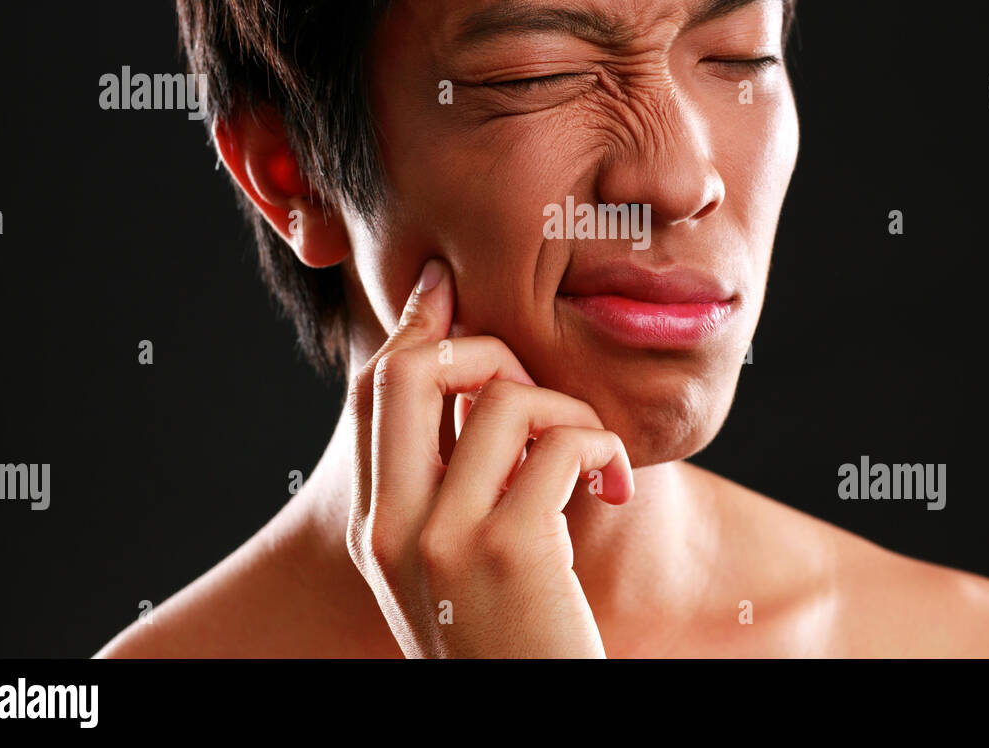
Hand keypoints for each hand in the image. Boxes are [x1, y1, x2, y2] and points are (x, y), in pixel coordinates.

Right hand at [345, 258, 633, 656]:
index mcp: (375, 526)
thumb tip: (485, 392)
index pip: (374, 394)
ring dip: (572, 415)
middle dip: (488, 352)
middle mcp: (391, 528)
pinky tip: (613, 489)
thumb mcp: (459, 565)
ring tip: (591, 463)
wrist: (531, 722)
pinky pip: (562, 442)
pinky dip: (603, 450)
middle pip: (415, 370)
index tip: (444, 284)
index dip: (412, 326)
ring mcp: (442, 540)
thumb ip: (452, 485)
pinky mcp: (508, 552)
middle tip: (540, 396)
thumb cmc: (516, 642)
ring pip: (507, 398)